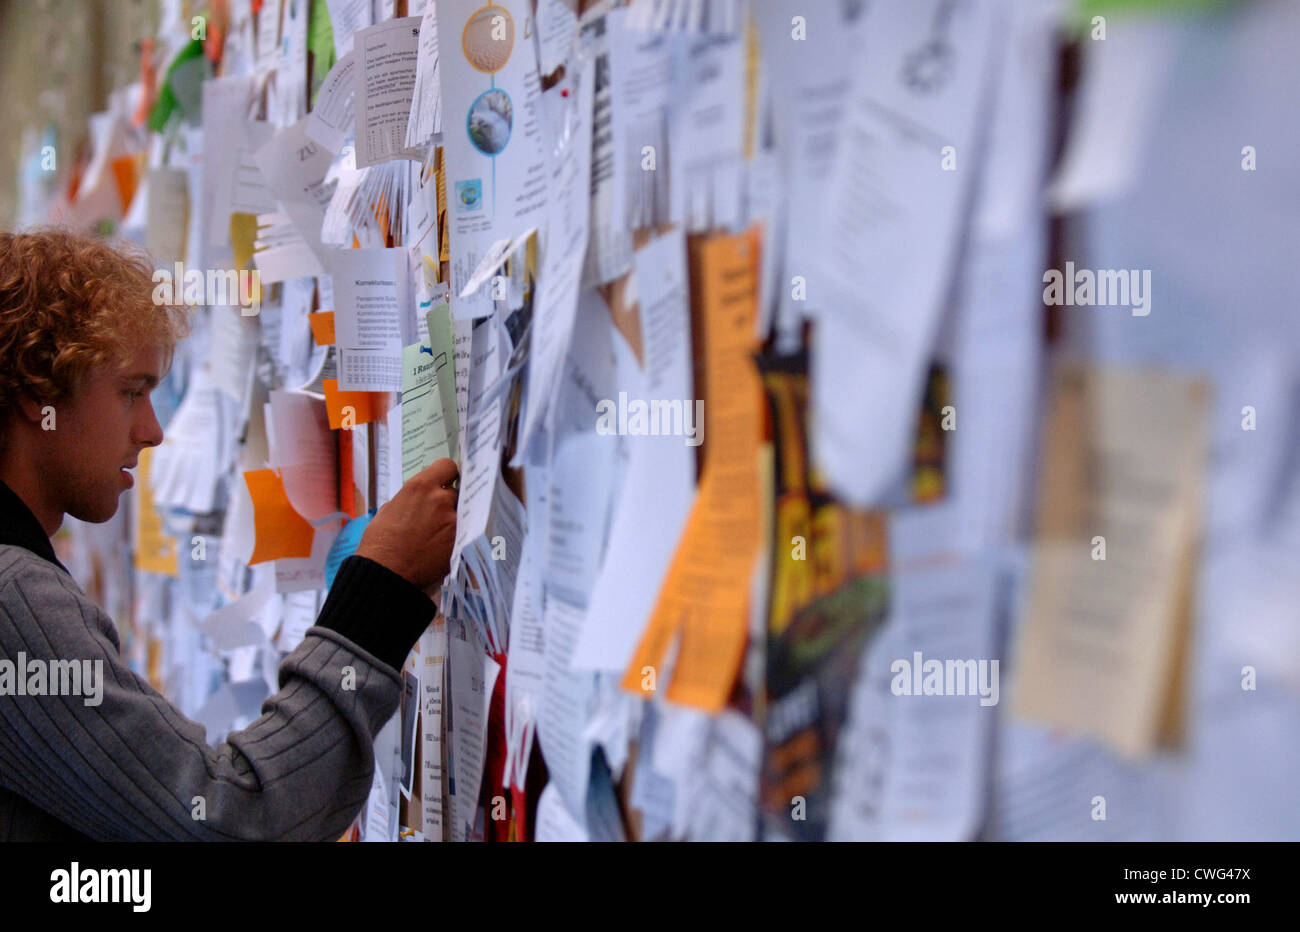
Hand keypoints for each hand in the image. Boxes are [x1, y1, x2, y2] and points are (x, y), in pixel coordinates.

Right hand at [356, 458, 458, 589]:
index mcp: (420, 487)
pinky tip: (448, 544)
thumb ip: (409, 499)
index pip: (447, 466)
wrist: (386, 572)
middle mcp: (440, 499)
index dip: (447, 474)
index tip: (445, 482)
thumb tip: (417, 500)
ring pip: (464, 512)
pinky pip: (467, 531)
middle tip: (441, 514)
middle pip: (458, 491)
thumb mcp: (388, 510)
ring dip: (457, 519)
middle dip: (451, 501)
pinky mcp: (461, 541)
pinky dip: (461, 536)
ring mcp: (453, 520)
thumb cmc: (380, 543)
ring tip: (443, 532)